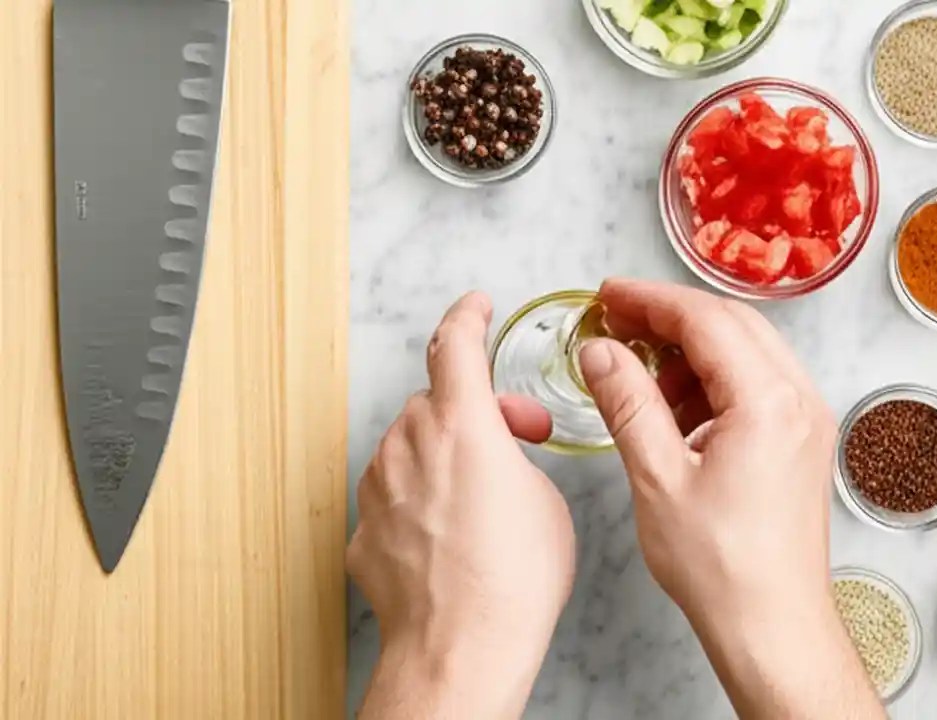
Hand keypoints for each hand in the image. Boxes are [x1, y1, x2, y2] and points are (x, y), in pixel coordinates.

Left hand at [347, 292, 574, 719]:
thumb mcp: (544, 501)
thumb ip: (515, 457)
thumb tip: (501, 460)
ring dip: (443, 455)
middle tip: (516, 441)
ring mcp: (378, 489)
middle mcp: (409, 446)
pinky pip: (393, 495)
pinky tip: (450, 537)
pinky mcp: (364, 531)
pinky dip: (419, 500)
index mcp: (461, 424)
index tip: (475, 306)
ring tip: (482, 499)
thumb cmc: (513, 580)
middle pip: (435, 401)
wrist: (461, 649)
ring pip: (408, 447)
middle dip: (475, 411)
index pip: (455, 344)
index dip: (467, 316)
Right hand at [578, 278, 883, 719]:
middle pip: (732, 323)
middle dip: (670, 316)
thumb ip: (628, 403)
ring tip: (639, 376)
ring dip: (692, 351)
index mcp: (768, 402)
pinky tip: (675, 410)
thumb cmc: (722, 567)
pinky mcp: (804, 441)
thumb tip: (601, 352)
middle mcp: (800, 399)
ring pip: (747, 351)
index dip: (650, 300)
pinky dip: (714, 382)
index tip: (608, 296)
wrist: (774, 626)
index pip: (705, 319)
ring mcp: (808, 419)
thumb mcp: (658, 478)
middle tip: (616, 322)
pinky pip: (758, 384)